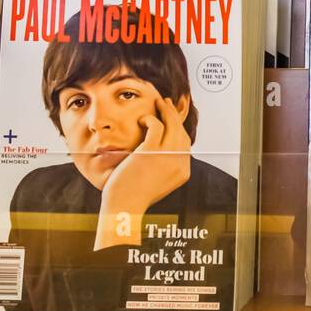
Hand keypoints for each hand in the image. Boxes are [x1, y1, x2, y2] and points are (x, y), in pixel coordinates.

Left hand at [94, 93, 191, 250]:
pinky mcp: (151, 151)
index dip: (179, 129)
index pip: (186, 144)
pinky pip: (156, 126)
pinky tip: (143, 119)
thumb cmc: (135, 197)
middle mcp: (179, 163)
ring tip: (159, 102)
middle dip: (175, 115)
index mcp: (183, 172)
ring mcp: (167, 156)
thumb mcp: (157, 183)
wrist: (124, 208)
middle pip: (181, 131)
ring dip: (166, 110)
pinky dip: (150, 118)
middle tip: (167, 104)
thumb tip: (161, 155)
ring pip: (172, 124)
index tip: (172, 120)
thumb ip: (164, 168)